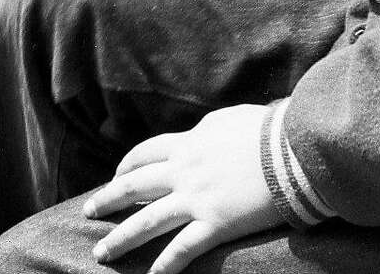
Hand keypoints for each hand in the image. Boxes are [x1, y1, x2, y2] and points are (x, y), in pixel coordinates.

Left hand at [81, 104, 281, 272]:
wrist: (292, 150)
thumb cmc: (269, 130)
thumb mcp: (230, 120)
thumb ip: (211, 130)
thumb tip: (206, 133)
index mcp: (188, 142)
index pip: (146, 153)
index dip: (126, 165)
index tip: (116, 175)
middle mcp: (184, 170)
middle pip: (134, 186)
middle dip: (107, 200)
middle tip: (87, 211)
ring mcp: (196, 199)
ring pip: (147, 222)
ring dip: (121, 239)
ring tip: (101, 253)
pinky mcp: (215, 224)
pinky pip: (182, 249)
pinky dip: (165, 266)